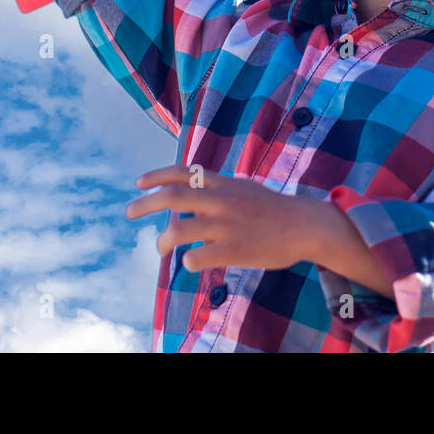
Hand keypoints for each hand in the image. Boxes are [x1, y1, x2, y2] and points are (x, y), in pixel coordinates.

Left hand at [125, 165, 332, 272]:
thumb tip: (194, 187)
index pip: (182, 171)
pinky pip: (196, 257)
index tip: (138, 183)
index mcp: (223, 184)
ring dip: (161, 241)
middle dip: (144, 204)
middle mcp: (220, 200)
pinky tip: (191, 262)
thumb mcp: (244, 188)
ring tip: (159, 248)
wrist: (305, 225)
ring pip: (178, 229)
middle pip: (172, 197)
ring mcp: (225, 225)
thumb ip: (218, 188)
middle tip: (128, 211)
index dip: (156, 175)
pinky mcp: (233, 249)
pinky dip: (187, 261)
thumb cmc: (274, 210)